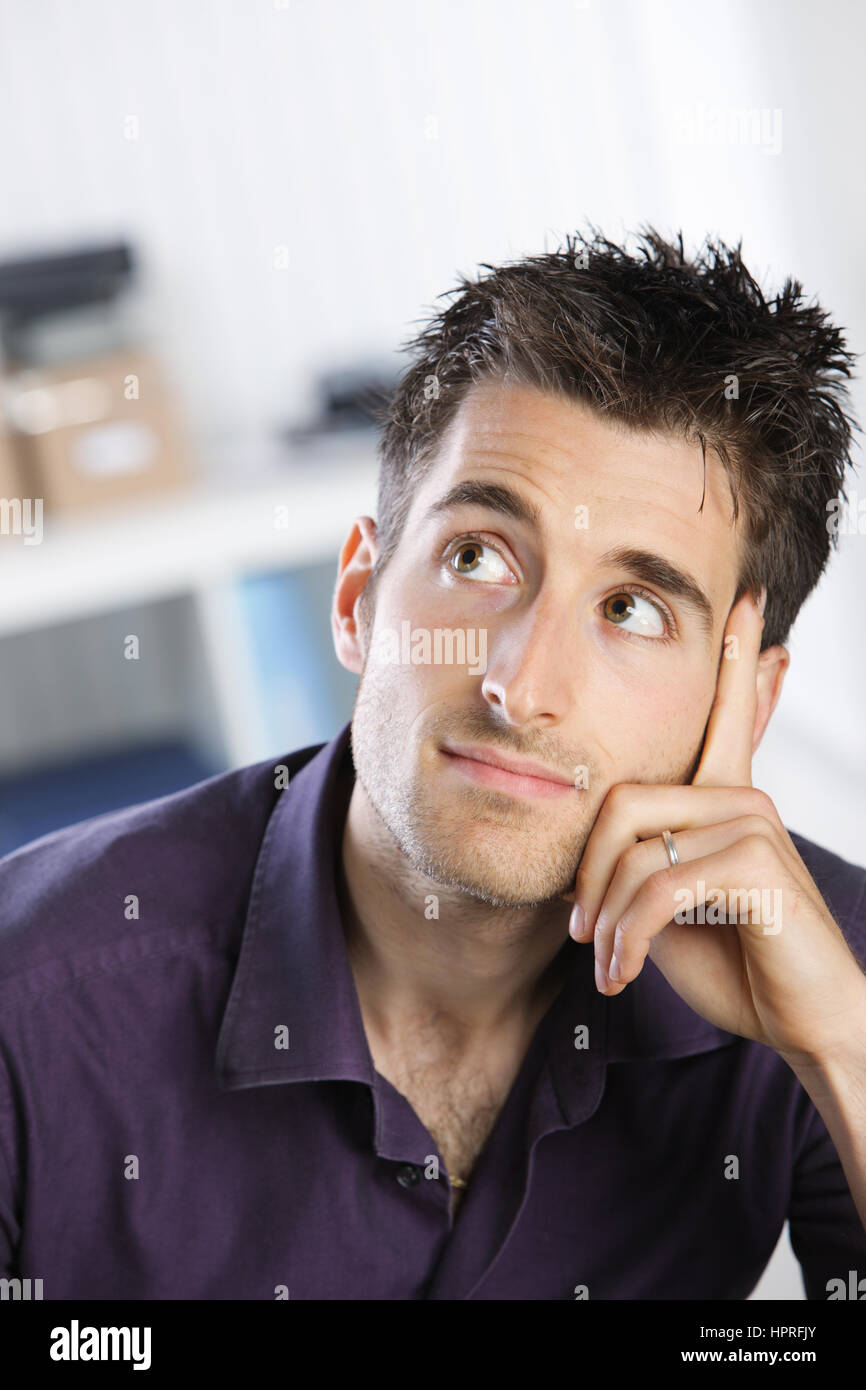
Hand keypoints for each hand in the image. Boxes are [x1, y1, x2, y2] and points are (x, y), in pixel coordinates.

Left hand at [564, 591, 865, 1068]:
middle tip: (581, 932)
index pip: (726, 714)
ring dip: (607, 919)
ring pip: (634, 851)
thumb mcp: (672, 913)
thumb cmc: (740, 967)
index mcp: (728, 798)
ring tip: (609, 965)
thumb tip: (577, 873)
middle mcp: (743, 796)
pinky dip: (628, 937)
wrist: (807, 1024)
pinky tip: (625, 975)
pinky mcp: (756, 863)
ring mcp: (753, 822)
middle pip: (621, 802)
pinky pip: (657, 888)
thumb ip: (637, 873)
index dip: (736, 660)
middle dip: (590, 875)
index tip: (747, 604)